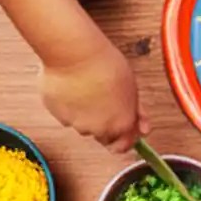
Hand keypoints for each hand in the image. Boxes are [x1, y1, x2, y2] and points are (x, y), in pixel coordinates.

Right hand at [41, 37, 146, 152]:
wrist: (75, 54)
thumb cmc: (106, 66)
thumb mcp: (132, 89)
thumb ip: (137, 113)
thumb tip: (143, 130)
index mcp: (121, 125)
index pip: (124, 145)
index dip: (125, 138)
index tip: (123, 132)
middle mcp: (98, 130)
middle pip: (103, 136)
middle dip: (104, 124)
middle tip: (104, 102)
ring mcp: (75, 123)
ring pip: (82, 124)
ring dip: (85, 113)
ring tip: (86, 90)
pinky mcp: (57, 114)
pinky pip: (65, 114)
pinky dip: (68, 106)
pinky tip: (72, 88)